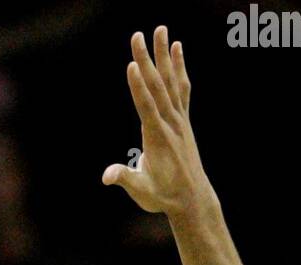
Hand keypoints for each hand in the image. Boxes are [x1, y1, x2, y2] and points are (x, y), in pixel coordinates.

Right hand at [102, 27, 214, 217]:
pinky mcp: (183, 119)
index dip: (138, 87)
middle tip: (137, 35)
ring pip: (171, 81)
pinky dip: (180, 68)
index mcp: (157, 138)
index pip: (146, 107)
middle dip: (146, 60)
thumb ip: (126, 179)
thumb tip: (107, 176)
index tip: (132, 64)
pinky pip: (182, 88)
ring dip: (164, 55)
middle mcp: (170, 124)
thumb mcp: (142, 191)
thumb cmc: (163, 196)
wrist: (192, 199)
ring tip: (160, 30)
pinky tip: (177, 49)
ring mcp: (179, 119)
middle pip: (157, 86)